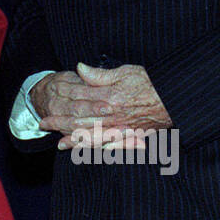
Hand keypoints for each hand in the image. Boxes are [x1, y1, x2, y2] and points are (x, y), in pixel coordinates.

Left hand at [31, 63, 171, 149]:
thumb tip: (79, 68)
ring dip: (74, 140)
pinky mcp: (131, 137)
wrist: (175, 99)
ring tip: (59, 144)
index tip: (48, 102)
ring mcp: (121, 129)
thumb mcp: (125, 71)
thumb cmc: (151, 83)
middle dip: (60, 123)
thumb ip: (100, 74)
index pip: (79, 98)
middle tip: (44, 124)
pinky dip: (96, 149)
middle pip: (80, 120)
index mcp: (109, 97)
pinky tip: (86, 151)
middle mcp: (112, 116)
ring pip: (92, 136)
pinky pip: (110, 146)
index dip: (62, 100)